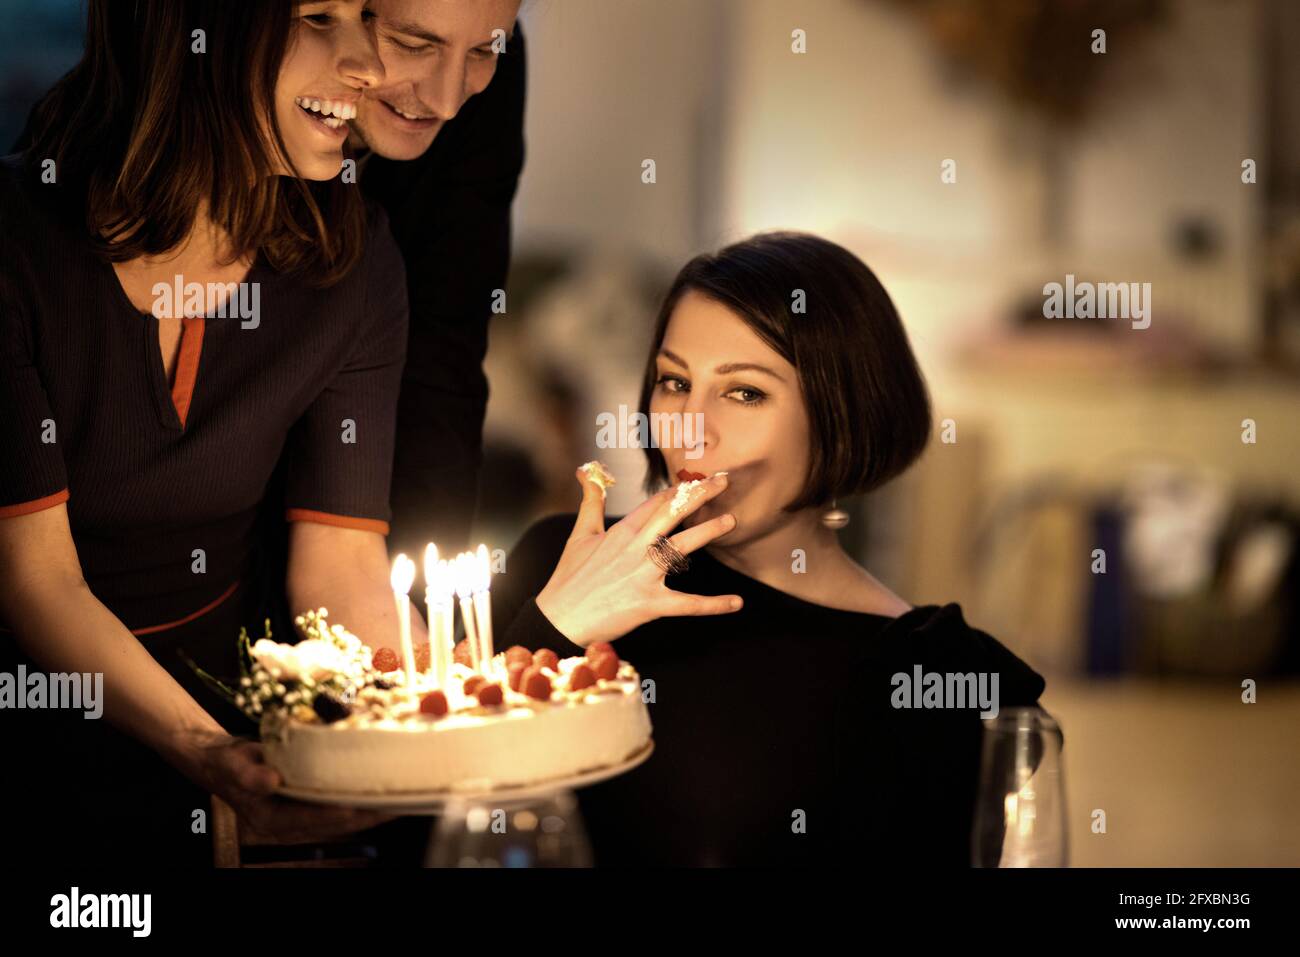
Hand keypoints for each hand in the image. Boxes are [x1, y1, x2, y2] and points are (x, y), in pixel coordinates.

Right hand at [182, 731, 397, 843]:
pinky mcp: (307, 806)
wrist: (222, 763)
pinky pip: (339, 808)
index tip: (364, 807)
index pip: (314, 820)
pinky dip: (359, 801)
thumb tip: (271, 781)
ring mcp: (300, 817)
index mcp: (272, 820)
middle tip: (398, 804)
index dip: (340, 814)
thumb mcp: (234, 765)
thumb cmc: (228, 763)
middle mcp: (290, 824)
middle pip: (336, 824)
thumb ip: (250, 775)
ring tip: (400, 800)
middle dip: (367, 816)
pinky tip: (380, 792)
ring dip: (370, 811)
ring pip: (342, 820)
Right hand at [535, 468, 743, 647]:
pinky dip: (713, 605)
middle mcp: (635, 548)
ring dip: (708, 532)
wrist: (559, 619)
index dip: (679, 488)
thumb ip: (590, 501)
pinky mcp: (648, 603)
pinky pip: (686, 604)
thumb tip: (584, 470)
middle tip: (724, 480)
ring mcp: (643, 575)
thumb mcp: (580, 535)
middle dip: (699, 494)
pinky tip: (736, 602)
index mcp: (621, 531)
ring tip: (731, 520)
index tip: (700, 477)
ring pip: (682, 547)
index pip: (656, 502)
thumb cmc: (569, 578)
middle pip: (672, 513)